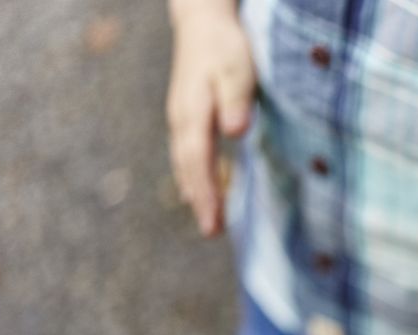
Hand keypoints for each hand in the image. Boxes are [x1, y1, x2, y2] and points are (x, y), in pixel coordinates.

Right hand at [166, 1, 255, 236]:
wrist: (201, 21)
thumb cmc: (224, 45)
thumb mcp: (237, 68)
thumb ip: (237, 99)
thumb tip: (236, 131)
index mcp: (193, 111)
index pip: (198, 160)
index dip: (205, 192)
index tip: (213, 219)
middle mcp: (181, 119)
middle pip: (189, 167)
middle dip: (200, 200)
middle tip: (211, 231)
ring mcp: (180, 118)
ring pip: (185, 162)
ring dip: (195, 192)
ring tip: (208, 221)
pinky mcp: (186, 116)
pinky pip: (188, 153)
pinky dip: (193, 175)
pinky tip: (198, 192)